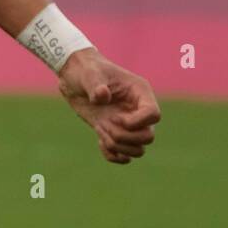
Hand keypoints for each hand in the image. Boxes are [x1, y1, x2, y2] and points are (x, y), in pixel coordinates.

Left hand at [57, 49, 160, 164]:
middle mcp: (138, 111)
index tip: (116, 117)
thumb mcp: (89, 73)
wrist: (74, 77)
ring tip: (100, 129)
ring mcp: (128, 124)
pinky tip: (99, 140)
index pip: (153, 115)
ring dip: (117, 146)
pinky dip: (112, 154)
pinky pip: (124, 156)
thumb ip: (95, 84)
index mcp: (139, 93)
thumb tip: (102, 96)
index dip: (137, 122)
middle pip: (148, 137)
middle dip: (124, 136)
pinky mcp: (115, 133)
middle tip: (104, 124)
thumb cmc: (85, 70)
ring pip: (138, 149)